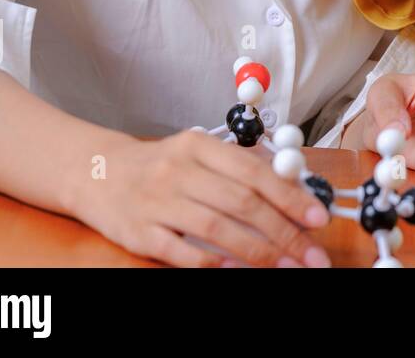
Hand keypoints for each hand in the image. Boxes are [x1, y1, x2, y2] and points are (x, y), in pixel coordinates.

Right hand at [70, 129, 332, 267]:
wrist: (96, 172)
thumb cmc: (161, 165)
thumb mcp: (200, 153)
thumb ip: (242, 167)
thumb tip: (295, 189)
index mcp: (199, 145)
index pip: (254, 171)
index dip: (290, 196)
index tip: (317, 218)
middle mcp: (178, 170)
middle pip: (241, 202)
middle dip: (283, 231)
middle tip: (311, 254)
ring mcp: (157, 202)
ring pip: (216, 227)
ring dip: (257, 250)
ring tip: (285, 265)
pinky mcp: (139, 232)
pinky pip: (181, 251)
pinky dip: (212, 261)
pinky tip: (236, 269)